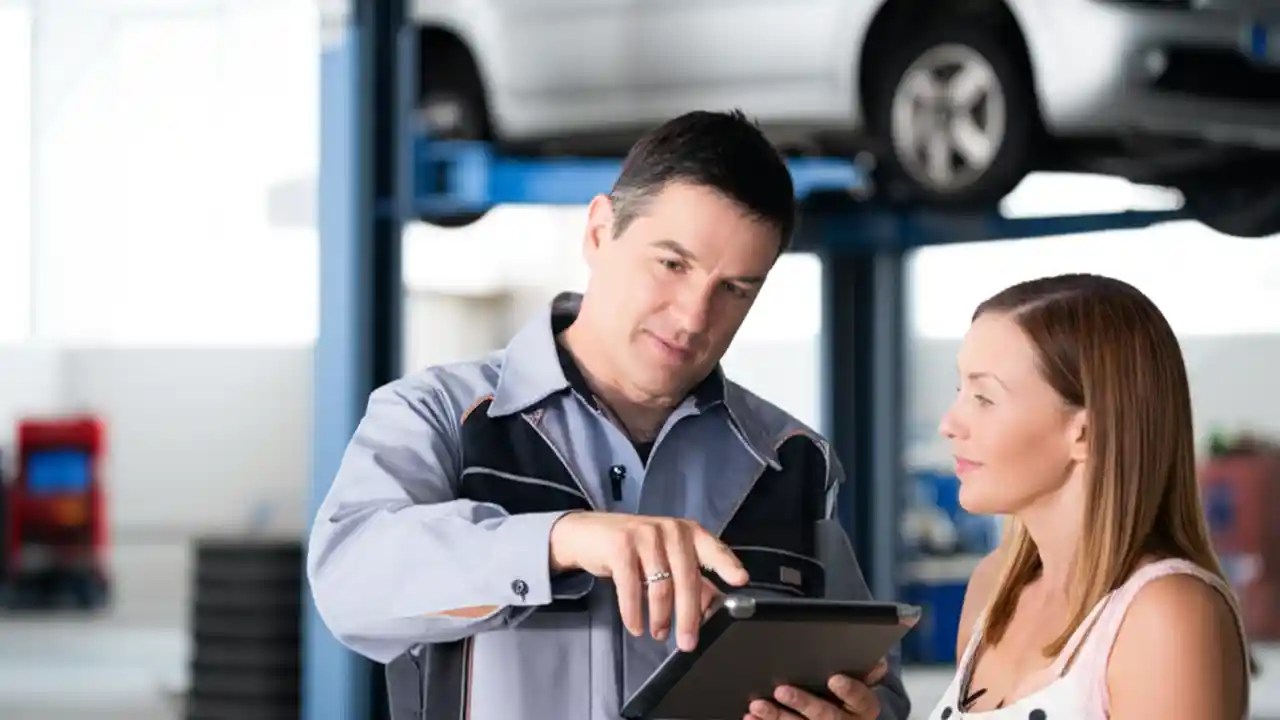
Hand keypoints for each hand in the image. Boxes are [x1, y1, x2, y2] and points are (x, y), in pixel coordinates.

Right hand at [549, 511, 748, 649]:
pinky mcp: (621, 546)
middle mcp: (670, 530)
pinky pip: (632, 588)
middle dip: (688, 616)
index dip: (727, 564)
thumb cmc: (634, 549)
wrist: (589, 534)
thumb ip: (691, 579)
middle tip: (688, 642)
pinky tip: (636, 626)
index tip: (740, 581)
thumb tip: (712, 607)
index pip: (713, 548)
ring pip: (661, 587)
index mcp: (687, 532)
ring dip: (660, 617)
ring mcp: (645, 535)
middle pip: (686, 578)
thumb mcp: (665, 559)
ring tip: (658, 633)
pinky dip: (634, 613)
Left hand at [745, 660, 887, 719]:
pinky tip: (750, 718)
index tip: (835, 678)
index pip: (862, 700)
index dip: (849, 690)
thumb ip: (864, 667)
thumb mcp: (859, 679)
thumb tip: (873, 659)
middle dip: (803, 704)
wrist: (845, 716)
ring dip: (778, 718)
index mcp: (864, 708)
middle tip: (782, 690)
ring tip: (758, 706)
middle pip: (827, 717)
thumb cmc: (847, 693)